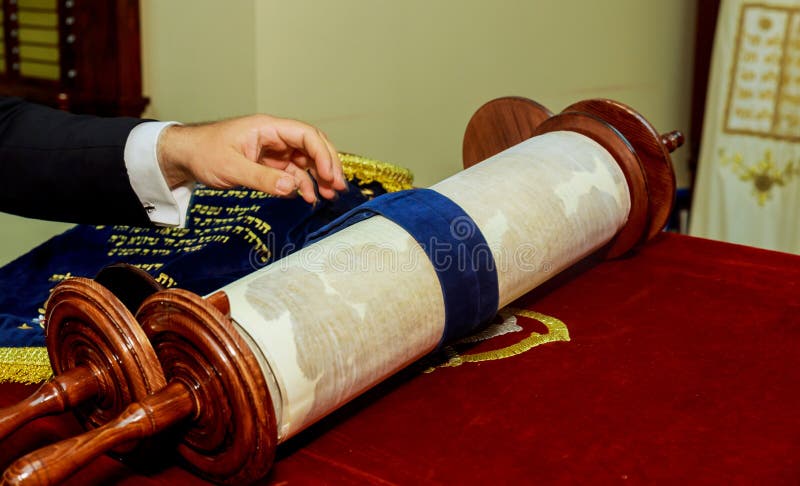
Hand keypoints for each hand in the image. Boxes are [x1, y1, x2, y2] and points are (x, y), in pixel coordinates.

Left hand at [156, 115, 346, 202]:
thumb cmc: (203, 153)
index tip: (330, 175)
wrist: (184, 156)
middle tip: (338, 187)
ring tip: (327, 196)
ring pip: (305, 161)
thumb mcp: (231, 168)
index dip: (322, 154)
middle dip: (327, 165)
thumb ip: (262, 179)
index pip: (305, 135)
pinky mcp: (268, 164)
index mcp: (267, 128)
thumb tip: (292, 189)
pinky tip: (307, 198)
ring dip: (318, 177)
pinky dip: (302, 185)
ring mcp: (273, 150)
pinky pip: (292, 173)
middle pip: (311, 146)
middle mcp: (274, 137)